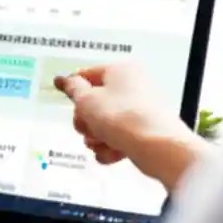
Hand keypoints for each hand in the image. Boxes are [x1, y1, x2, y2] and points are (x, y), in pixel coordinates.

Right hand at [55, 63, 208, 191]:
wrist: (158, 148)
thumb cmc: (124, 118)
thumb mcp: (86, 100)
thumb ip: (73, 89)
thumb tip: (67, 80)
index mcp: (120, 70)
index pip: (88, 74)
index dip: (74, 87)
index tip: (63, 94)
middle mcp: (132, 87)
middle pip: (94, 102)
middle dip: (86, 120)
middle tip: (88, 125)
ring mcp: (139, 110)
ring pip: (104, 124)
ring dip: (96, 137)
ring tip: (103, 141)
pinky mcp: (143, 132)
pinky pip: (117, 138)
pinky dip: (111, 147)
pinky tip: (113, 152)